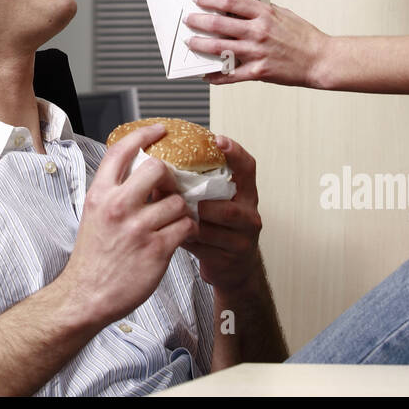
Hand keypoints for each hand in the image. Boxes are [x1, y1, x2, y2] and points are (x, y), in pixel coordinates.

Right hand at [62, 123, 198, 327]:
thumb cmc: (93, 256)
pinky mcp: (157, 250)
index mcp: (101, 194)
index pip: (122, 151)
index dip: (144, 135)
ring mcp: (138, 228)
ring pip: (177, 201)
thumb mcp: (94, 214)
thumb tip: (138, 170)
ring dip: (181, 209)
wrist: (87, 295)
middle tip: (170, 189)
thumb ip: (113, 190)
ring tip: (175, 219)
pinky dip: (188, 229)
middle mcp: (118, 207)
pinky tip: (180, 234)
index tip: (160, 130)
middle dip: (170, 177)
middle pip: (158, 169)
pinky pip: (186, 226)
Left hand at [181, 135, 261, 292]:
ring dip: (186, 220)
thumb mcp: (217, 202)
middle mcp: (249, 216)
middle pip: (227, 207)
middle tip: (173, 194)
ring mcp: (242, 240)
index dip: (235, 153)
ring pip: (210, 229)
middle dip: (198, 202)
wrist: (234, 268)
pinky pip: (201, 247)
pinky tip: (170, 231)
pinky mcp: (228, 260)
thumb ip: (199, 184)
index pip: (248, 169)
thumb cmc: (219, 228)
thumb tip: (159, 163)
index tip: (218, 140)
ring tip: (167, 212)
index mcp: (246, 195)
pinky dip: (183, 237)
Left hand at [185, 0, 329, 87]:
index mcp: (264, 14)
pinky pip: (230, 75)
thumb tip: (236, 8)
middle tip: (188, 19)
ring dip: (200, 45)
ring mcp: (257, 52)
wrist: (319, 60)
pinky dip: (215, 75)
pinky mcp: (258, 71)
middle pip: (219, 24)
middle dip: (198, 21)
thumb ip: (259, 11)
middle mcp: (258, 32)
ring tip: (190, 42)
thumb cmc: (303, 36)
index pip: (229, 2)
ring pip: (219, 48)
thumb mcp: (282, 14)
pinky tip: (206, 74)